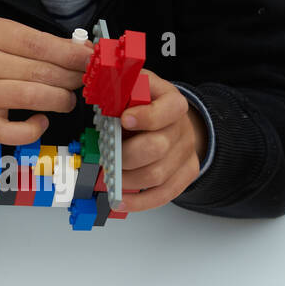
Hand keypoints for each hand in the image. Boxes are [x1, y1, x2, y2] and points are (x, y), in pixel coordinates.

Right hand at [0, 16, 92, 145]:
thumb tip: (80, 52)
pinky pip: (15, 132)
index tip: (90, 60)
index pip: (38, 43)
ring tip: (68, 100)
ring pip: (32, 97)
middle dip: (70, 78)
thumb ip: (36, 43)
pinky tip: (41, 120)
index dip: (70, 54)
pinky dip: (35, 128)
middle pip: (39, 71)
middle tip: (83, 81)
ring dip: (60, 100)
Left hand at [116, 71, 204, 211]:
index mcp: (172, 102)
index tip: (124, 120)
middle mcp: (182, 128)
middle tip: (107, 156)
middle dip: (126, 155)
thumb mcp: (137, 86)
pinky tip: (121, 199)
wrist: (174, 121)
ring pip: (157, 174)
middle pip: (157, 147)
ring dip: (127, 179)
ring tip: (110, 176)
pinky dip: (140, 201)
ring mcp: (185, 153)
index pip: (167, 110)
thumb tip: (99, 84)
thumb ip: (121, 87)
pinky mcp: (185, 174)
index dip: (146, 117)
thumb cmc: (148, 104)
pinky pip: (165, 193)